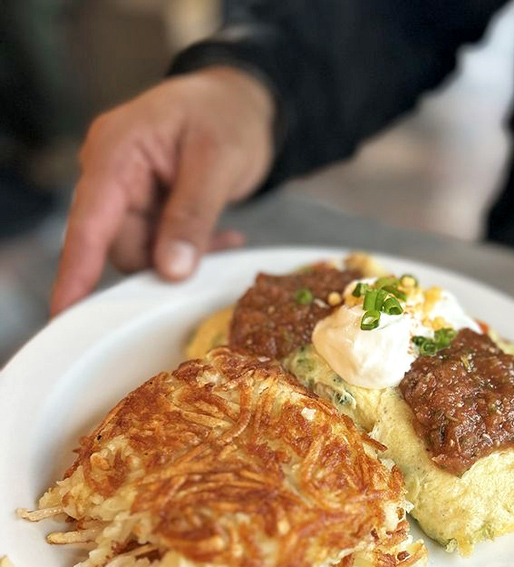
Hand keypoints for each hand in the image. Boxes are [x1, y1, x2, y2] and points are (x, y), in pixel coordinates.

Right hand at [51, 66, 274, 314]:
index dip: (77, 272)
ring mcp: (128, 193)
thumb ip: (192, 215)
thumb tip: (170, 270)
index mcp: (115, 151)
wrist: (242, 102)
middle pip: (119, 246)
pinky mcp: (147, 208)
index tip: (66, 313)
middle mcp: (112, 174)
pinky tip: (222, 237)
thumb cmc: (227, 114)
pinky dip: (190, 250)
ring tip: (222, 235)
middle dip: (161, 261)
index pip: (89, 222)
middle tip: (207, 254)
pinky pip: (160, 248)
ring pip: (143, 254)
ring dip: (182, 257)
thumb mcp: (217, 161)